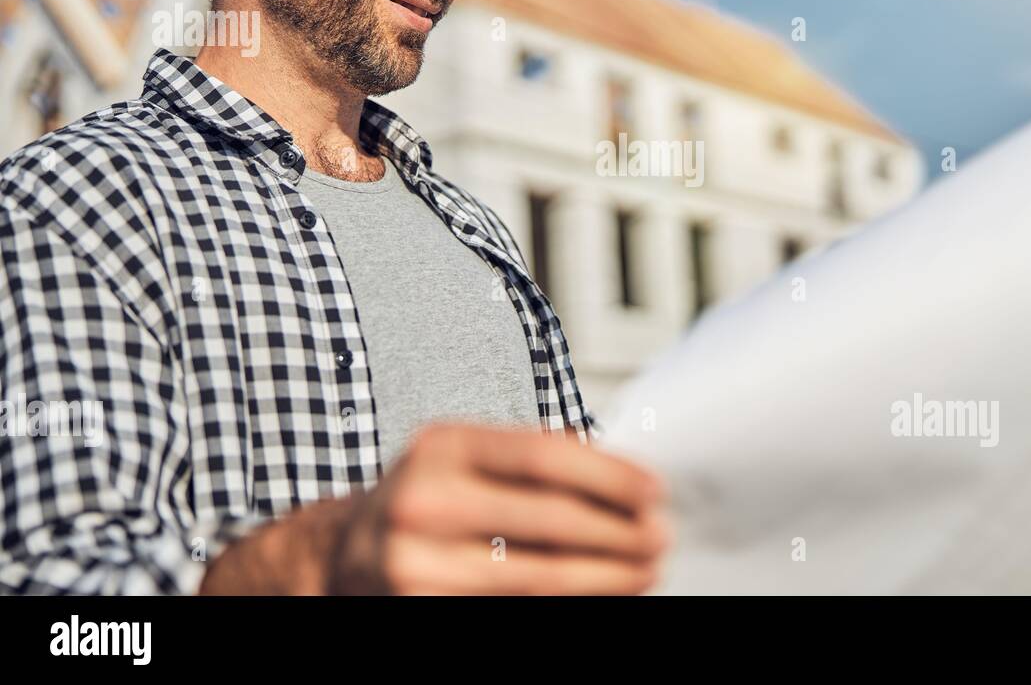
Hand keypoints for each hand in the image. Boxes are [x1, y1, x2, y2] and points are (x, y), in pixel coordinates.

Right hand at [324, 424, 670, 594]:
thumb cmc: (427, 497)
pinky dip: (566, 602)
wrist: (346, 552)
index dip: (609, 475)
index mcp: (442, 446)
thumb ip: (533, 457)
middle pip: (548, 519)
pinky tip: (599, 594)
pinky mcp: (421, 609)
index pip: (542, 456)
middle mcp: (424, 501)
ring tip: (644, 570)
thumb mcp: (467, 457)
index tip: (654, 490)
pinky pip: (512, 609)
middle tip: (659, 536)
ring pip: (537, 577)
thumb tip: (624, 480)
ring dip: (605, 576)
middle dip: (619, 531)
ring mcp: (417, 563)